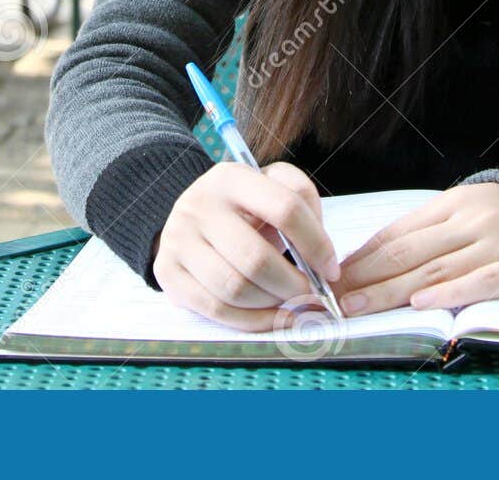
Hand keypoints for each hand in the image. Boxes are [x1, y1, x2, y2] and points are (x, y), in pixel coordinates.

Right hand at [152, 161, 343, 331]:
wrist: (192, 215)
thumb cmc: (245, 207)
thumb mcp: (273, 187)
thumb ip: (303, 203)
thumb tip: (323, 258)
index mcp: (231, 177)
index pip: (284, 208)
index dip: (316, 244)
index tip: (331, 270)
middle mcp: (199, 205)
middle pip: (255, 259)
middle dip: (293, 286)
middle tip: (312, 297)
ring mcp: (178, 239)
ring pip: (234, 288)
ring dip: (273, 306)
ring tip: (292, 306)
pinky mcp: (167, 271)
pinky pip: (214, 309)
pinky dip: (251, 322)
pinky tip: (271, 318)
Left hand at [334, 183, 498, 314]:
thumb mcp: (465, 208)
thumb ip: (428, 230)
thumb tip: (374, 256)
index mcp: (451, 204)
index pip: (397, 232)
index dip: (364, 256)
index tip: (336, 274)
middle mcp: (468, 222)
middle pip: (408, 252)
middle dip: (367, 276)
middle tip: (336, 295)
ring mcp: (493, 245)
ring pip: (434, 269)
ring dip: (392, 290)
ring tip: (361, 304)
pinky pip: (480, 282)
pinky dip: (449, 293)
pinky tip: (420, 303)